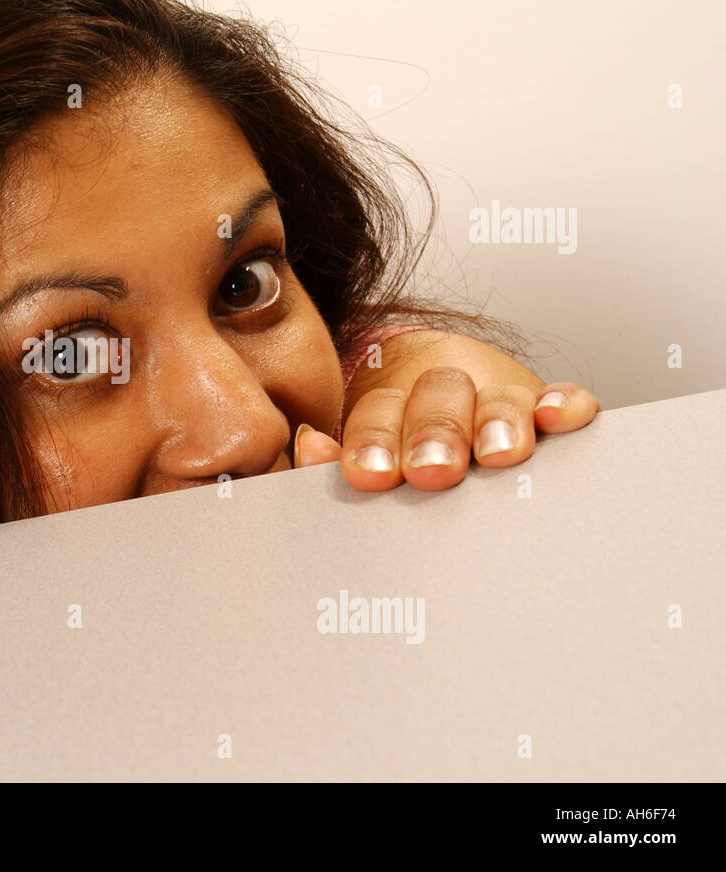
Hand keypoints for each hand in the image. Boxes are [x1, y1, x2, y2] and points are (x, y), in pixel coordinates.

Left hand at [293, 367, 600, 490]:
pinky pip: (560, 400)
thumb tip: (311, 448)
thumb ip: (337, 468)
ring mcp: (498, 408)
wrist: (458, 445)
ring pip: (498, 399)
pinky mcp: (547, 415)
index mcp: (392, 417)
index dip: (373, 441)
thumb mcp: (371, 475)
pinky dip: (562, 404)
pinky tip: (556, 419)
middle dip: (434, 433)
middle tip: (431, 470)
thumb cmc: (405, 473)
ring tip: (496, 454)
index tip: (370, 473)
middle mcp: (445, 405)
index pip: (378, 414)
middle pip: (439, 398)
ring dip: (496, 422)